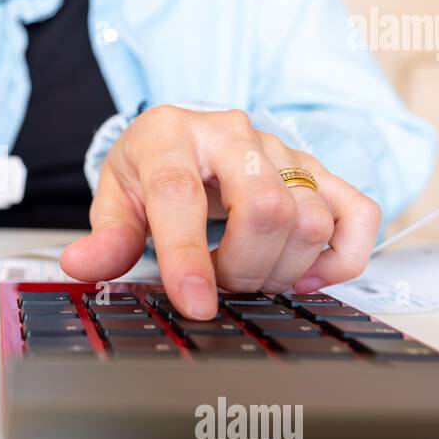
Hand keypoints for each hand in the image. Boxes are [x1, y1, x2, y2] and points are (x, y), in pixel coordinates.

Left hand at [61, 106, 381, 319]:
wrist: (181, 137)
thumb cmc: (149, 169)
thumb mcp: (115, 198)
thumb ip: (107, 237)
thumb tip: (80, 265)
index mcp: (170, 136)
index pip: (182, 194)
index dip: (189, 256)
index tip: (196, 305)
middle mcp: (232, 134)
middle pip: (265, 207)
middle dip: (244, 266)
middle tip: (220, 283)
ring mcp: (282, 150)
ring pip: (310, 218)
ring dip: (282, 269)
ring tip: (247, 275)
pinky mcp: (318, 171)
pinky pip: (358, 213)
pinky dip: (342, 257)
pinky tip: (306, 275)